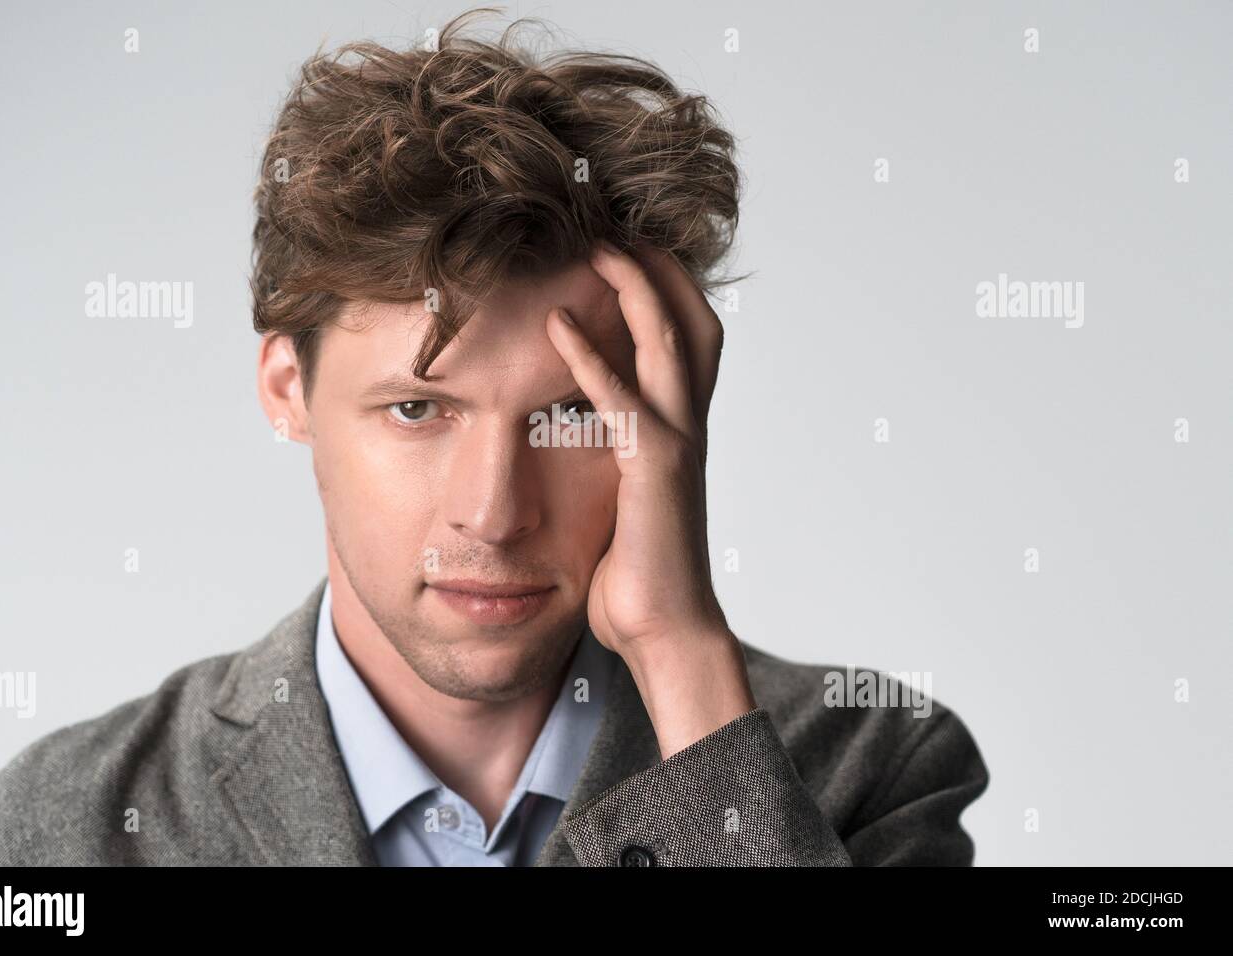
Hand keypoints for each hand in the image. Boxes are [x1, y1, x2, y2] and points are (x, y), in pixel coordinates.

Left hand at [545, 241, 755, 755]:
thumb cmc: (637, 572)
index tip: (630, 245)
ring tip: (597, 246)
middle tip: (621, 223)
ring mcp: (677, 443)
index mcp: (682, 428)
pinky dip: (589, 357)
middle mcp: (689, 425)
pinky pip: (622, 399)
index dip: (669, 285)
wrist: (664, 630)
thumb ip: (612, 453)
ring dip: (635, 287)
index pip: (690, 336)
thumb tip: (573, 429)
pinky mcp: (654, 469)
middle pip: (696, 319)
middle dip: (663, 266)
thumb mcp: (624, 497)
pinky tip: (557, 322)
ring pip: (671, 341)